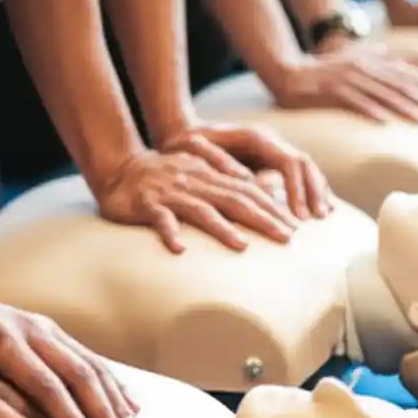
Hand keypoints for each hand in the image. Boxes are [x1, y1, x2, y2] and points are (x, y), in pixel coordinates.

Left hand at [0, 302, 141, 417]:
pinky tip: (132, 408)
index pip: (43, 384)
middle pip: (77, 376)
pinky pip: (93, 359)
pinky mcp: (60, 334)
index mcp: (2, 336)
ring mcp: (50, 329)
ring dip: (115, 405)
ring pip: (91, 367)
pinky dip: (115, 386)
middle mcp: (33, 328)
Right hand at [96, 148, 298, 251]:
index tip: (296, 227)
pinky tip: (180, 249)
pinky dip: (169, 233)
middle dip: (263, 218)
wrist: (121, 169)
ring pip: (201, 210)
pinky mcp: (148, 204)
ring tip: (244, 246)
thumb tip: (267, 185)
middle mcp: (195, 181)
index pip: (249, 191)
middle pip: (234, 200)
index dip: (273, 208)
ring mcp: (171, 193)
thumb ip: (229, 178)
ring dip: (223, 228)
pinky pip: (160, 219)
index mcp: (210, 175)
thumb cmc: (164, 176)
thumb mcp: (200, 171)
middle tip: (288, 238)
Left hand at [161, 122, 331, 220]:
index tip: (299, 215)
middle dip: (314, 190)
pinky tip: (319, 207)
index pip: (288, 163)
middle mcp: (269, 141)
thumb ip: (224, 165)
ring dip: (316, 190)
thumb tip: (251, 185)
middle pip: (303, 163)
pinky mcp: (269, 160)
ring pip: (304, 168)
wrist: (180, 133)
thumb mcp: (199, 154)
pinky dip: (310, 189)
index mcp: (256, 137)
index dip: (297, 189)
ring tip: (325, 216)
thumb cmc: (185, 144)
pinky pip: (297, 174)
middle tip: (321, 218)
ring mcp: (271, 149)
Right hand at [272, 48, 417, 123]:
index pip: (407, 74)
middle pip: (400, 83)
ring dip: (405, 107)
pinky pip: (356, 102)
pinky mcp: (332, 90)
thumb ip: (370, 55)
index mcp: (372, 61)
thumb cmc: (320, 70)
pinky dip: (372, 111)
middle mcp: (364, 67)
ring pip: (383, 93)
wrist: (288, 71)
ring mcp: (348, 78)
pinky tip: (386, 123)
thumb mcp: (349, 58)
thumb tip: (387, 53)